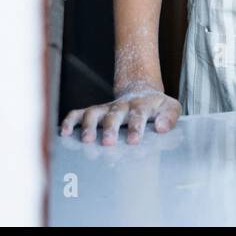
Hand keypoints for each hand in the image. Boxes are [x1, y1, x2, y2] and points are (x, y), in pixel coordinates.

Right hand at [59, 83, 179, 144]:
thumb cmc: (157, 107)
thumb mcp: (171, 108)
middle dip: (110, 128)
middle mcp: (122, 106)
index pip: (139, 115)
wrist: (142, 93)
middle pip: (114, 115)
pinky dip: (69, 121)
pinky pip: (78, 113)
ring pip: (93, 113)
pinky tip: (64, 133)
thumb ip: (170, 117)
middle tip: (108, 142)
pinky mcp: (94, 111)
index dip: (136, 127)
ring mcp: (106, 108)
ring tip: (86, 140)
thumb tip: (162, 128)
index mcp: (142, 105)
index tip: (134, 141)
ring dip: (88, 126)